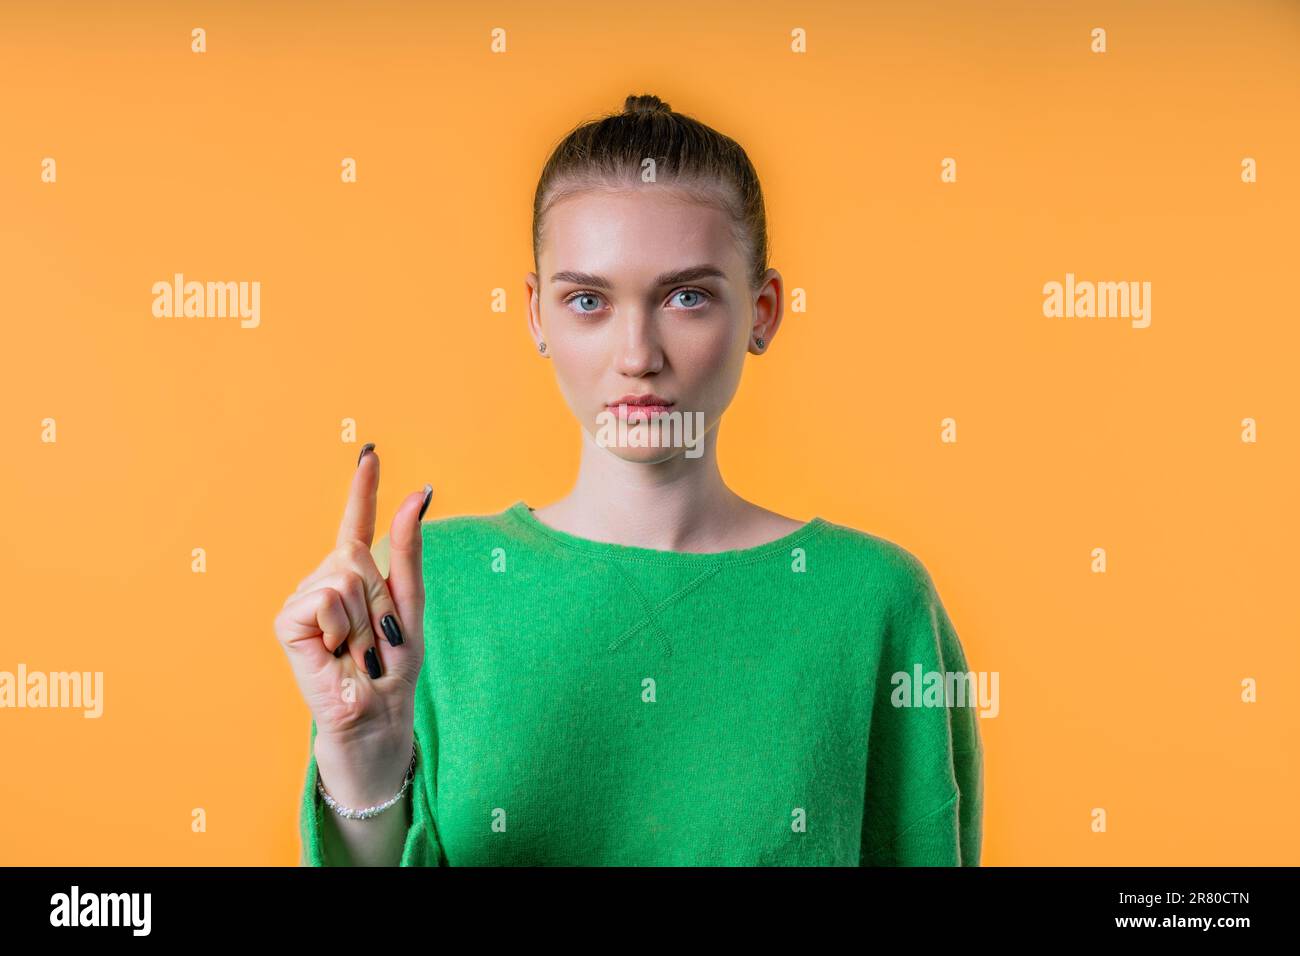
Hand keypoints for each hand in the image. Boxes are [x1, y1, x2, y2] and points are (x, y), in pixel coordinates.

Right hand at [275, 444, 429, 751]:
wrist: (375, 720)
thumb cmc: (392, 669)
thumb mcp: (411, 604)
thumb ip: (409, 549)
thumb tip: (419, 492)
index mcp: (355, 579)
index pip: (357, 526)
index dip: (363, 490)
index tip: (369, 455)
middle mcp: (323, 583)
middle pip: (359, 555)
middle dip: (381, 599)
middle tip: (376, 640)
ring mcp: (302, 601)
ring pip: (345, 575)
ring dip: (365, 619)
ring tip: (358, 650)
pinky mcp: (287, 621)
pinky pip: (325, 596)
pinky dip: (342, 626)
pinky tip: (336, 651)